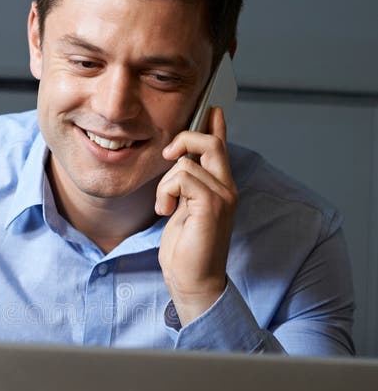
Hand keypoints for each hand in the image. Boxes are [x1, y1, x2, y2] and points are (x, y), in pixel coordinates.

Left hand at [156, 107, 237, 325]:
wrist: (193, 281)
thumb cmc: (186, 252)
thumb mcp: (183, 210)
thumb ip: (186, 187)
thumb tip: (180, 165)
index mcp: (221, 188)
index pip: (221, 146)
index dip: (215, 125)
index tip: (211, 109)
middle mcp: (227, 188)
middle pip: (211, 142)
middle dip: (185, 138)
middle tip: (167, 155)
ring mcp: (223, 196)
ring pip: (188, 161)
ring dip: (165, 183)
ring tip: (164, 206)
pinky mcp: (212, 205)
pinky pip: (183, 177)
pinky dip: (166, 191)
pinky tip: (165, 210)